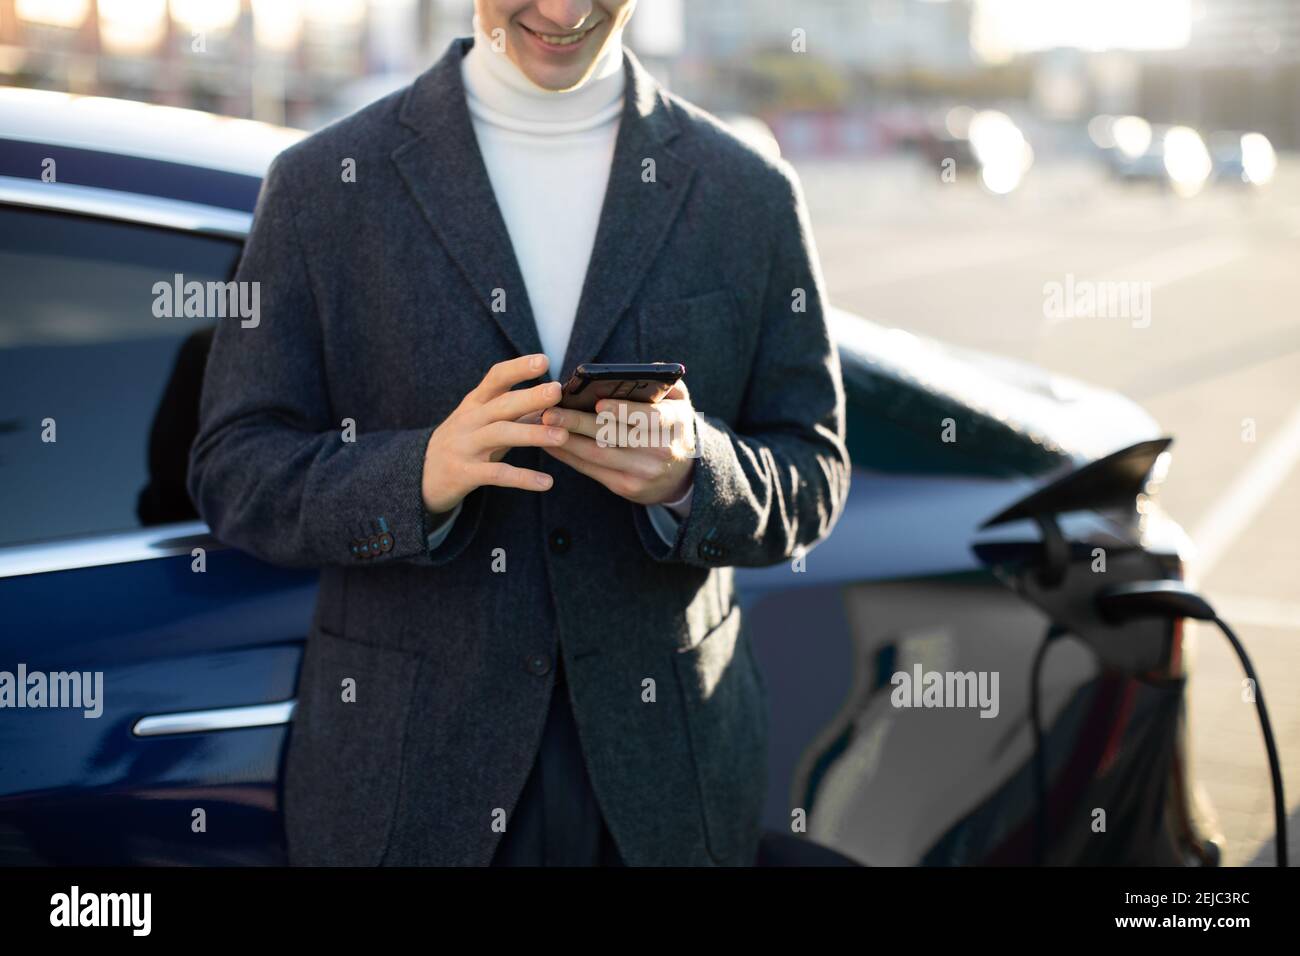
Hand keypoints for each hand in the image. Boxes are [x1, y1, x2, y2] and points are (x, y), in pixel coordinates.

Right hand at [421, 354, 567, 513]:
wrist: (422, 475)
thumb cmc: (465, 442)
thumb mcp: (484, 421)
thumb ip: (516, 410)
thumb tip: (553, 397)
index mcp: (475, 403)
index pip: (495, 378)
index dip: (518, 368)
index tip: (544, 360)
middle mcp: (469, 420)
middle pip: (501, 405)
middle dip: (530, 397)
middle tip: (557, 391)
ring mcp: (465, 446)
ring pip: (499, 435)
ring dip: (531, 434)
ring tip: (562, 436)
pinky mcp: (464, 474)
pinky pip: (496, 474)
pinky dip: (522, 478)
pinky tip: (546, 482)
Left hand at [539, 381, 696, 505]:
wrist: (682, 476)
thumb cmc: (672, 427)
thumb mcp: (679, 403)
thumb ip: (664, 383)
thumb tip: (634, 372)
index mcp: (676, 424)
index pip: (652, 417)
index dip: (624, 411)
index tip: (598, 404)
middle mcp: (661, 450)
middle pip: (615, 436)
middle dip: (578, 423)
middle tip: (550, 411)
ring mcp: (643, 472)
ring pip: (598, 454)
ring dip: (566, 440)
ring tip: (542, 424)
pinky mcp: (626, 488)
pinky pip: (592, 470)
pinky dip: (568, 456)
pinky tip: (550, 442)